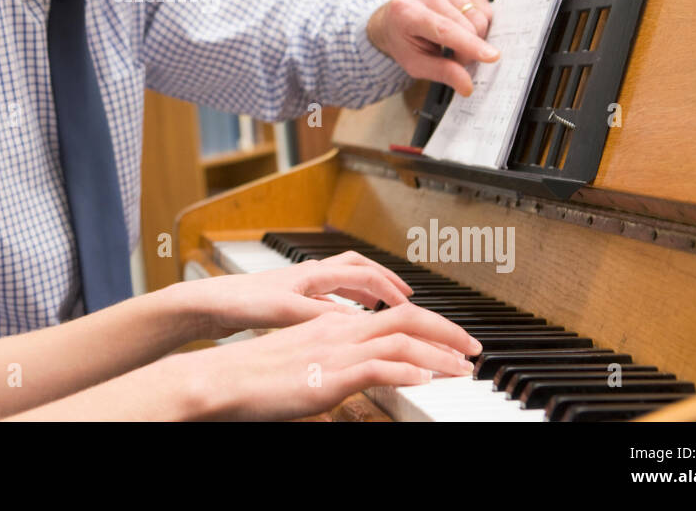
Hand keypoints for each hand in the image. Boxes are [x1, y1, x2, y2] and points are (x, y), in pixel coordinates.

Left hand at [181, 250, 414, 340]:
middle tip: (405, 296)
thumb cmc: (240, 301)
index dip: (391, 289)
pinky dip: (343, 306)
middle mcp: (308, 275)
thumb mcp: (285, 312)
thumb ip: (320, 316)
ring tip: (381, 307)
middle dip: (383, 280)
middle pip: (357, 269)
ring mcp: (298, 286)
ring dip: (364, 292)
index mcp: (312, 274)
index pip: (364, 275)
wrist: (207, 303)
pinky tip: (342, 322)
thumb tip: (354, 322)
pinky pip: (326, 298)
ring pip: (341, 282)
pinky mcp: (287, 299)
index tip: (410, 304)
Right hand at [185, 303, 482, 420]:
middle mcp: (338, 331)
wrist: (222, 380)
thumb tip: (348, 381)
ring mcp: (335, 350)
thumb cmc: (253, 378)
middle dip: (446, 330)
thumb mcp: (300, 367)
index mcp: (332, 327)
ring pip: (402, 338)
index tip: (450, 339)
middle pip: (406, 317)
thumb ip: (329, 367)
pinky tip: (428, 378)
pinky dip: (409, 369)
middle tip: (473, 348)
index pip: (392, 314)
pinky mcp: (330, 374)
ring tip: (463, 367)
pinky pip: (380, 365)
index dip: (427, 323)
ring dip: (440, 351)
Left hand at [367, 0, 498, 96]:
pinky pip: (483, 3)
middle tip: (456, 57)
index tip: (491, 56)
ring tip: (455, 40)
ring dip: (475, 35)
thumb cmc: (403, 41)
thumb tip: (467, 86)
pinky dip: (478, 19)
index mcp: (406, 13)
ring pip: (479, 14)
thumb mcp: (416, 64)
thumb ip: (442, 73)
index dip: (470, 44)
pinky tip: (462, 23)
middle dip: (470, 49)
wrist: (394, 18)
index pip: (445, 29)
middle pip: (468, 23)